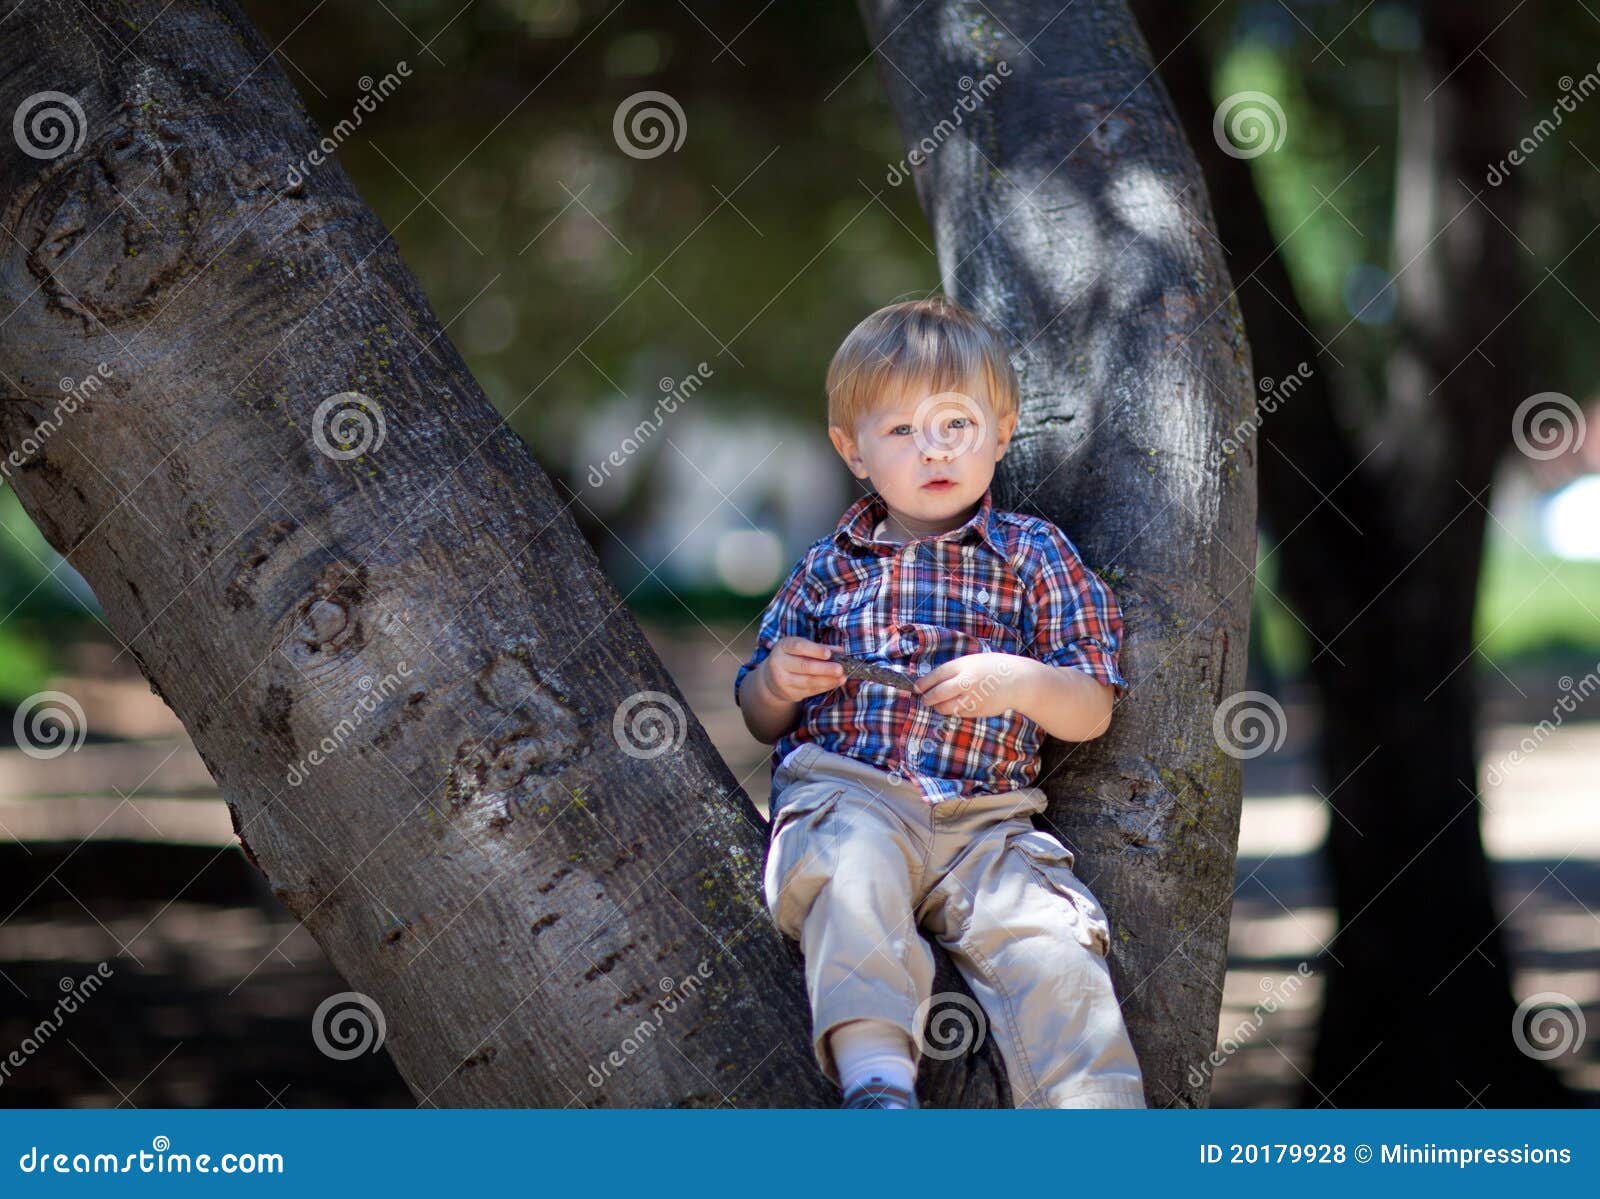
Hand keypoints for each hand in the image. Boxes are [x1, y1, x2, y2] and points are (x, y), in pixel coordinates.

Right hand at [757, 637, 845, 703]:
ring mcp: (782, 680)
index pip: (798, 647)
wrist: (770, 678)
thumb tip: (840, 651)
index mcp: (783, 646)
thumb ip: (820, 648)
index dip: (814, 650)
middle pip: (804, 666)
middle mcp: (779, 662)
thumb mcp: (801, 648)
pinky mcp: (788, 693)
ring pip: (807, 681)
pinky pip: (809, 691)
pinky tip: (834, 683)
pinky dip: (824, 687)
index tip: (829, 653)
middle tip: (840, 669)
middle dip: (824, 668)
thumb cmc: (792, 658)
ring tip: (842, 678)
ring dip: (827, 680)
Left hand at [912, 652, 1030, 718]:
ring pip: (946, 707)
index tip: (916, 687)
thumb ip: (955, 670)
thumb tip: (934, 680)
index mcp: (964, 666)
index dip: (923, 683)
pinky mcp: (977, 710)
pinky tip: (956, 706)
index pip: (936, 676)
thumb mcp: (973, 661)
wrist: (1018, 681)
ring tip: (937, 705)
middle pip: (937, 694)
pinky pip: (958, 713)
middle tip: (924, 699)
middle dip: (927, 698)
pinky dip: (954, 711)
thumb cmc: (994, 667)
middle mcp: (966, 682)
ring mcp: (971, 698)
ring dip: (938, 707)